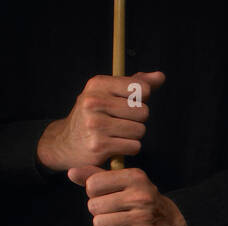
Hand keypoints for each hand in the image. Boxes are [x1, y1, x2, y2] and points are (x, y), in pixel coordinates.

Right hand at [37, 72, 166, 170]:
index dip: (141, 99)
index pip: (141, 88)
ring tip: (117, 134)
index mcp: (98, 84)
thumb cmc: (95, 115)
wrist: (66, 142)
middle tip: (121, 121)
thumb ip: (135, 84)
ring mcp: (95, 124)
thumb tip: (160, 76)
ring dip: (133, 135)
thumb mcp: (109, 93)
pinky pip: (134, 146)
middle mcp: (94, 101)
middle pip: (143, 111)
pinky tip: (115, 145)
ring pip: (140, 130)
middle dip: (138, 119)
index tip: (128, 103)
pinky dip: (129, 148)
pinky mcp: (99, 145)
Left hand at [68, 166, 191, 225]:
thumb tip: (71, 173)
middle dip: (98, 211)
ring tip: (114, 225)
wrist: (175, 223)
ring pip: (99, 223)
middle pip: (94, 205)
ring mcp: (141, 218)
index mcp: (134, 178)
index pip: (93, 184)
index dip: (94, 192)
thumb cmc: (144, 200)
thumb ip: (98, 175)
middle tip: (112, 213)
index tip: (105, 196)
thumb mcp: (125, 182)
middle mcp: (139, 197)